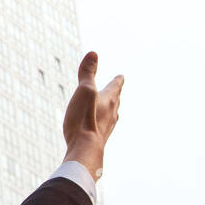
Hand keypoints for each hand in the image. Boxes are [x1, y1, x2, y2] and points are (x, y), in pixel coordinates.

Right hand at [61, 51, 122, 179]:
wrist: (84, 150)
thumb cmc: (83, 120)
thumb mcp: (84, 91)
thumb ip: (87, 73)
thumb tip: (93, 54)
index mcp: (108, 100)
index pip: (115, 86)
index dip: (117, 80)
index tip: (121, 76)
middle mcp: (111, 114)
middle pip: (116, 101)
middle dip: (115, 94)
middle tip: (117, 89)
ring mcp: (106, 128)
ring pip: (112, 115)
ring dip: (111, 108)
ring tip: (110, 107)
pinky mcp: (99, 139)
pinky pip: (103, 126)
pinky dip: (103, 121)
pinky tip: (97, 127)